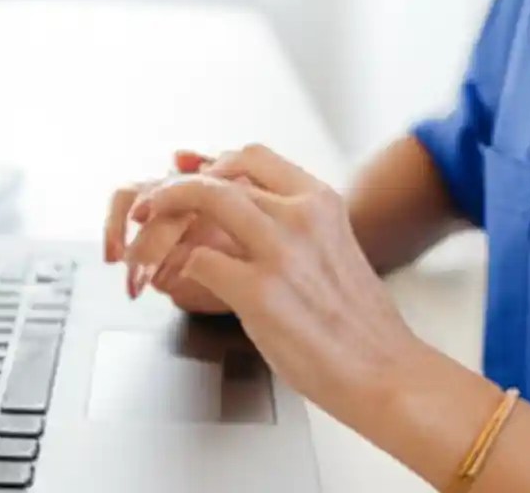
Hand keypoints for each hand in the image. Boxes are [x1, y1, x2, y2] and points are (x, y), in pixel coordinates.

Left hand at [129, 145, 426, 418]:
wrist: (386, 371)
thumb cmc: (359, 324)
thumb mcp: (333, 250)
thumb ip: (293, 227)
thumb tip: (245, 214)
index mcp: (322, 202)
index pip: (252, 157)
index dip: (210, 164)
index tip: (187, 177)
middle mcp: (302, 216)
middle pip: (220, 175)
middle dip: (174, 187)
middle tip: (149, 205)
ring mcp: (280, 251)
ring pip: (204, 201)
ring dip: (163, 217)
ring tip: (143, 234)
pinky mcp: (259, 292)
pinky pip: (199, 261)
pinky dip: (178, 270)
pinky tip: (173, 284)